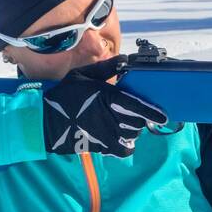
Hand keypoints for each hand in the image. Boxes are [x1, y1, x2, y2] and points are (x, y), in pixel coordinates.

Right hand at [43, 58, 168, 156]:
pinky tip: (122, 140)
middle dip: (140, 118)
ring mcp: (107, 133)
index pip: (137, 106)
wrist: (47, 120)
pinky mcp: (102, 146)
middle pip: (138, 122)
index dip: (153, 112)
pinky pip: (124, 150)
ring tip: (124, 124)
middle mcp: (111, 116)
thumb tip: (125, 60)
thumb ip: (106, 69)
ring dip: (132, 130)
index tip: (164, 116)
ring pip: (132, 135)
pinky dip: (127, 146)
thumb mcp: (83, 75)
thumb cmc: (65, 95)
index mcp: (108, 97)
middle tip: (134, 114)